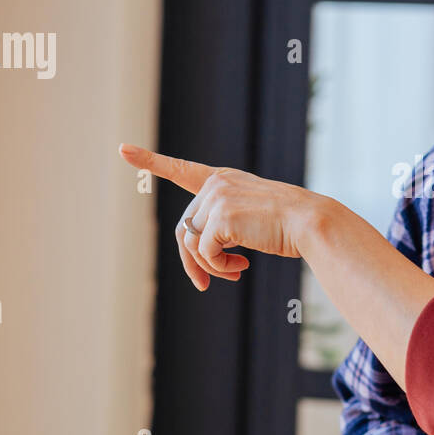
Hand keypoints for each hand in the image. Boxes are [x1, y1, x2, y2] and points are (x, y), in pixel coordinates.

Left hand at [119, 143, 320, 290]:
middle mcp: (216, 183)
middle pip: (185, 227)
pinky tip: (241, 268)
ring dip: (208, 267)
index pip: (181, 169)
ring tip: (233, 275)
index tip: (123, 150)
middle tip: (207, 284)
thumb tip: (197, 255)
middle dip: (192, 260)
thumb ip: (222, 225)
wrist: (310, 223)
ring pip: (191, 243)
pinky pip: (204, 253)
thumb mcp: (251, 218)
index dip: (150, 161)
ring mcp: (217, 198)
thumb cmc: (288, 226)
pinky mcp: (221, 217)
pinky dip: (219, 268)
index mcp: (224, 179)